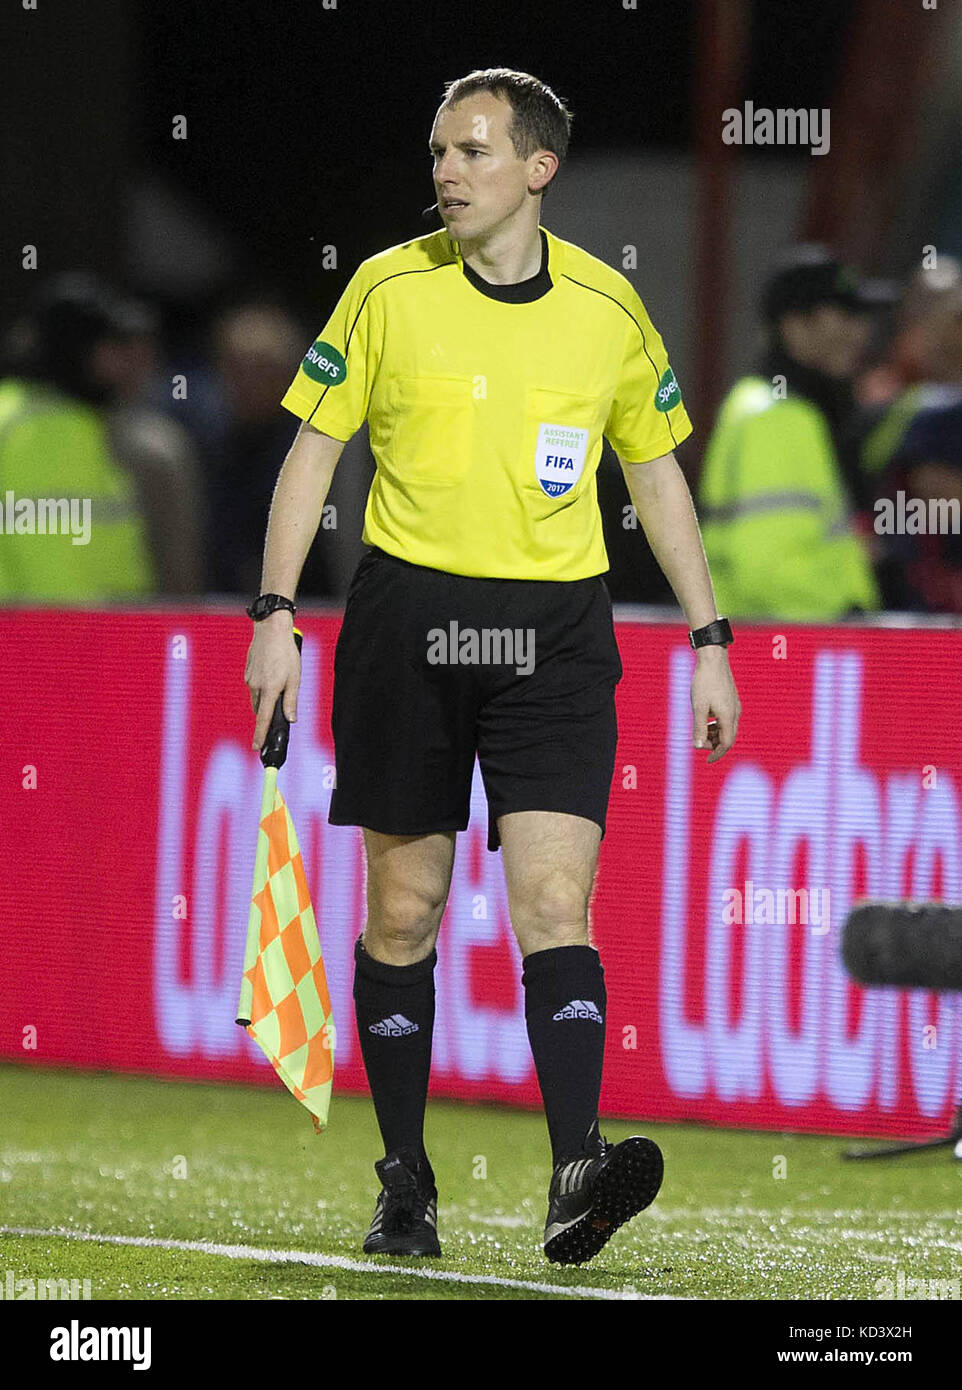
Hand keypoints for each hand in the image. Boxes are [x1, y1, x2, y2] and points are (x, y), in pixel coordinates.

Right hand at [244, 611, 300, 750]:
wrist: (271, 630)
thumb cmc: (287, 654)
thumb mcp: (295, 678)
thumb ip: (291, 701)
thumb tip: (290, 719)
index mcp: (270, 690)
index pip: (264, 720)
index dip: (261, 735)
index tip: (257, 748)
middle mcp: (256, 687)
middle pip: (260, 710)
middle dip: (268, 714)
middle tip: (280, 708)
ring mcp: (250, 679)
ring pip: (257, 698)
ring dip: (266, 699)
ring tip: (279, 682)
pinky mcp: (247, 672)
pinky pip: (254, 686)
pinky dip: (262, 687)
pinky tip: (271, 673)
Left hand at [691, 647, 740, 763]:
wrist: (713, 659)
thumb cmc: (704, 682)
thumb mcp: (698, 707)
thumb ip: (699, 728)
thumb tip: (698, 747)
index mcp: (729, 717)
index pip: (726, 743)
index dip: (717, 753)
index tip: (707, 760)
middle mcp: (735, 713)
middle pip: (728, 737)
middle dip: (714, 744)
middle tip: (699, 742)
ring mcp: (735, 706)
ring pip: (728, 728)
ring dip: (715, 734)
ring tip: (701, 730)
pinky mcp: (732, 700)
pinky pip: (727, 719)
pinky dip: (717, 724)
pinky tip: (706, 719)